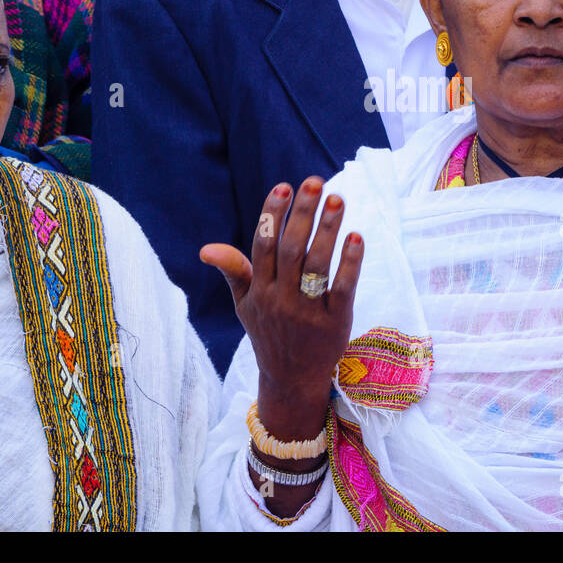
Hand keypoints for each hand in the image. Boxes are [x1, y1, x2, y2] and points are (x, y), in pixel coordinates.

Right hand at [201, 177, 362, 439]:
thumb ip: (233, 272)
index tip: (283, 187)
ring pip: (317, 265)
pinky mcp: (334, 322)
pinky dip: (349, 262)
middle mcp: (280, 299)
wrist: (292, 380)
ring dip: (327, 229)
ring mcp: (307, 312)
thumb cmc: (270, 332)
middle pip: (291, 249)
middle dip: (302, 213)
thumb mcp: (245, 305)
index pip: (264, 246)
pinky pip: (342, 288)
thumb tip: (206, 248)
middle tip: (315, 182)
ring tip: (337, 199)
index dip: (272, 215)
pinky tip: (356, 236)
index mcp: (258, 291)